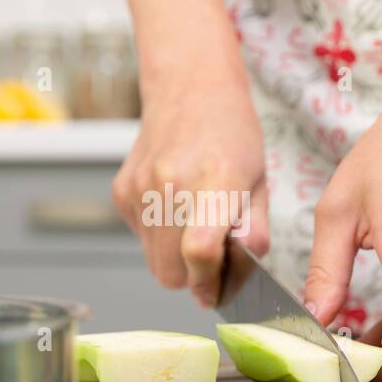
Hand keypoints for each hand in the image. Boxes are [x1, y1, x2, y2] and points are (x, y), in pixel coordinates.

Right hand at [112, 57, 268, 307]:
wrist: (190, 91)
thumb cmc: (231, 135)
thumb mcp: (260, 182)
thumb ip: (254, 232)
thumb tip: (239, 275)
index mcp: (214, 180)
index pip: (199, 252)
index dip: (209, 283)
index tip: (217, 290)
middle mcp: (170, 184)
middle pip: (170, 272)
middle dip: (192, 277)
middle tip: (212, 257)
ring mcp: (140, 189)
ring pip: (153, 262)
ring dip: (175, 258)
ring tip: (195, 223)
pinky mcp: (122, 193)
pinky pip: (141, 239)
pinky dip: (159, 237)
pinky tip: (175, 207)